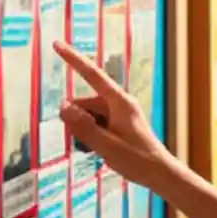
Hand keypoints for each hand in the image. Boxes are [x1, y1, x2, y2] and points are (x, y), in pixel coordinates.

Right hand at [54, 40, 175, 185]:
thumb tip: (63, 106)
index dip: (73, 59)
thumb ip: (84, 126)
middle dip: (77, 120)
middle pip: (85, 103)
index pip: (92, 74)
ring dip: (84, 130)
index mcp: (119, 102)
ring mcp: (120, 113)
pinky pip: (96, 123)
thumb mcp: (106, 145)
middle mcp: (120, 103)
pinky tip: (99, 150)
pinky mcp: (120, 123)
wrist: (160, 173)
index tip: (56, 44)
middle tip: (87, 144)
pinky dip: (91, 134)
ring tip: (97, 150)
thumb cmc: (137, 160)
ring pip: (88, 115)